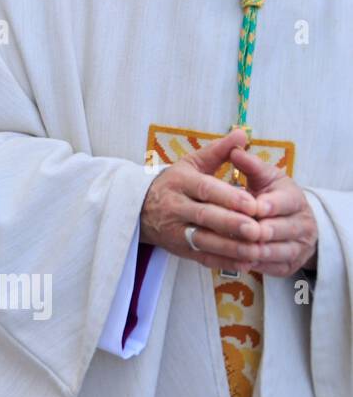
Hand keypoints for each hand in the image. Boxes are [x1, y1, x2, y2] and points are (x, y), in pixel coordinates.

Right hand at [139, 130, 264, 271]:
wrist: (139, 208)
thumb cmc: (174, 183)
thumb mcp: (190, 164)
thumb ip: (218, 151)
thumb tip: (241, 134)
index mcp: (180, 181)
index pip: (205, 189)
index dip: (229, 198)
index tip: (253, 204)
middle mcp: (174, 206)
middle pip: (205, 216)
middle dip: (231, 224)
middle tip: (256, 229)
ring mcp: (175, 230)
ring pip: (203, 240)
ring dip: (231, 247)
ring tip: (256, 249)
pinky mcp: (178, 249)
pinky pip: (202, 257)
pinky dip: (224, 261)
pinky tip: (245, 262)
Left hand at [230, 147, 317, 276]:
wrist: (291, 222)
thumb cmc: (270, 195)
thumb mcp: (263, 177)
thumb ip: (249, 165)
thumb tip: (234, 147)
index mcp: (294, 198)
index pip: (283, 203)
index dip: (266, 205)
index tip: (251, 206)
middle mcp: (301, 223)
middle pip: (280, 230)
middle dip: (258, 230)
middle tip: (238, 231)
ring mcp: (297, 246)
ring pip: (275, 251)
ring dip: (253, 250)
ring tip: (230, 247)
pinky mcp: (289, 265)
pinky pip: (271, 267)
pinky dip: (253, 265)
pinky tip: (233, 260)